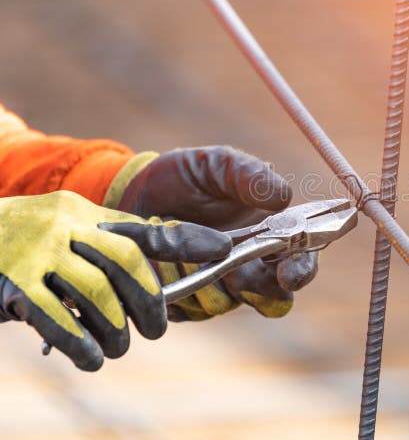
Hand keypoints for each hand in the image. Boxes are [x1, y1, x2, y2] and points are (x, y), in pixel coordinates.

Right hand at [0, 191, 230, 370]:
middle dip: (148, 301)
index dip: (186, 242)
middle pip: (124, 262)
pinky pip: (53, 317)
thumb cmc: (34, 244)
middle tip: (155, 330)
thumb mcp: (78, 233)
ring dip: (115, 329)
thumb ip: (127, 242)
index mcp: (86, 215)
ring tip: (120, 347)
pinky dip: (79, 343)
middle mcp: (64, 226)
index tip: (222, 250)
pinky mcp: (11, 285)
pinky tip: (91, 358)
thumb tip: (186, 262)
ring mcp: (36, 253)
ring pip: (94, 294)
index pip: (143, 231)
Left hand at [112, 146, 317, 320]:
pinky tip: (162, 258)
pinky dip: (176, 284)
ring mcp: (219, 289)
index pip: (301, 262)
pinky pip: (187, 308)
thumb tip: (283, 198)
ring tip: (181, 246)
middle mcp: (251, 268)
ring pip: (224, 303)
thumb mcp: (219, 164)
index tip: (289, 274)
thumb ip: (251, 176)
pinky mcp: (186, 304)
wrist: (135, 192)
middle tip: (237, 272)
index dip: (301, 271)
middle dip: (257, 287)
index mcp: (272, 236)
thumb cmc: (186, 176)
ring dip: (204, 278)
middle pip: (273, 299)